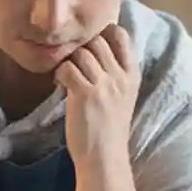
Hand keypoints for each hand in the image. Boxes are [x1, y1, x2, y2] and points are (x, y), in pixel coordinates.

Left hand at [55, 23, 140, 163]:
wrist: (104, 158)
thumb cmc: (110, 129)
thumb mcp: (123, 97)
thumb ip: (114, 74)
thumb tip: (93, 50)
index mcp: (132, 75)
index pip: (121, 35)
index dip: (102, 32)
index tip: (90, 45)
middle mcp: (120, 76)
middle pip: (96, 40)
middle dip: (80, 47)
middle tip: (73, 62)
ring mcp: (104, 85)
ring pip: (80, 52)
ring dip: (68, 61)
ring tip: (66, 76)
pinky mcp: (85, 94)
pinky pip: (66, 68)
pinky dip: (59, 74)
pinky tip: (61, 86)